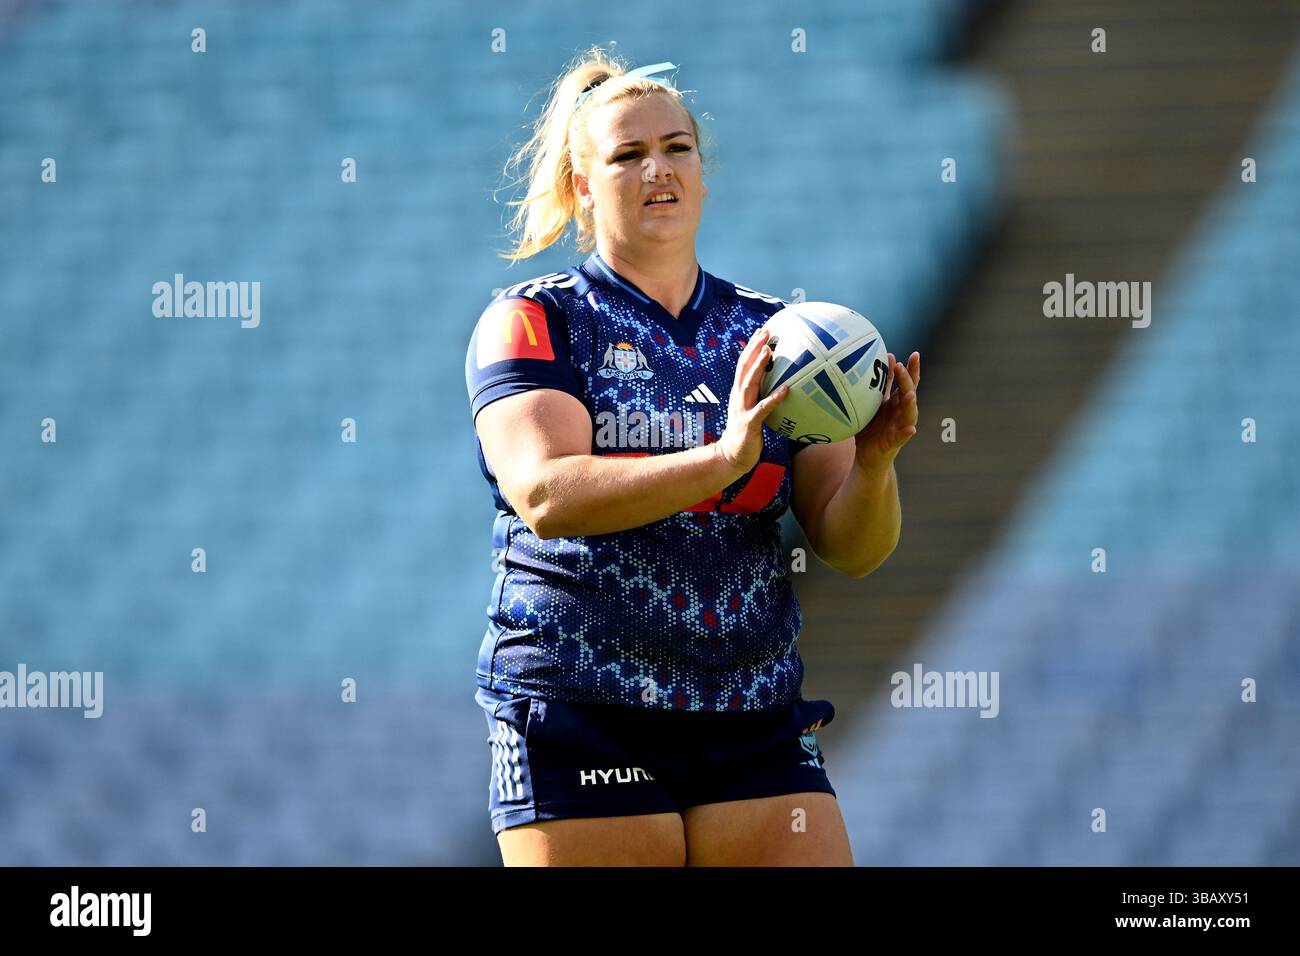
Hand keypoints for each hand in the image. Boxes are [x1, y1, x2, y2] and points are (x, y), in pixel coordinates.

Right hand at [716, 326, 788, 474]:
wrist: (731, 456)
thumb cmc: (745, 432)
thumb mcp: (750, 409)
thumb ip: (759, 395)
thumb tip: (779, 383)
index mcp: (739, 392)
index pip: (744, 364)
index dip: (751, 347)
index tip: (762, 331)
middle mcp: (738, 396)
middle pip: (744, 367)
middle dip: (753, 348)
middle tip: (765, 331)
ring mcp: (742, 409)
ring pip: (749, 383)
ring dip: (758, 366)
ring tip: (769, 351)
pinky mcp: (749, 423)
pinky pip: (763, 408)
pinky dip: (774, 398)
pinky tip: (786, 389)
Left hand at [854, 350, 919, 470]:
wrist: (867, 457)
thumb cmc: (871, 428)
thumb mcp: (873, 404)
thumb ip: (880, 385)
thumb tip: (885, 358)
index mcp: (897, 403)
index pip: (908, 383)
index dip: (913, 370)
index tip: (915, 354)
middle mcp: (902, 414)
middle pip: (910, 394)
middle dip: (907, 381)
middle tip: (902, 367)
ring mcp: (900, 428)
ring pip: (909, 414)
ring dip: (910, 404)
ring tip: (909, 395)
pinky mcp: (894, 443)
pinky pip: (901, 438)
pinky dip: (906, 433)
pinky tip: (911, 430)